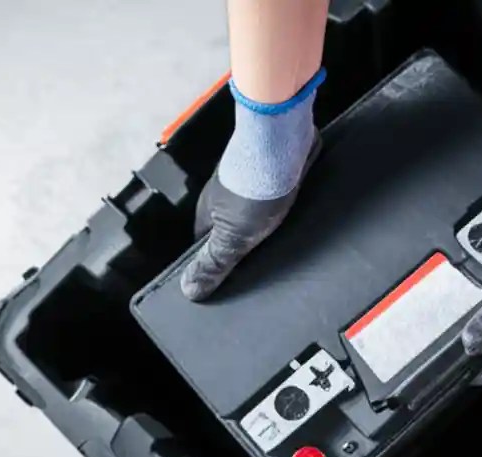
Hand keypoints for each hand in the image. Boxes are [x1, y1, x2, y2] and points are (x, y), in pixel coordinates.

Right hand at [180, 133, 320, 300]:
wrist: (280, 141)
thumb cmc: (255, 188)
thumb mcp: (233, 237)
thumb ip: (213, 262)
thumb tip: (189, 290)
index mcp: (209, 211)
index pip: (204, 244)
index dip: (214, 262)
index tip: (227, 280)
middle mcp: (226, 195)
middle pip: (228, 226)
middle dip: (240, 244)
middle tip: (258, 265)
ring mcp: (249, 181)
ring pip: (252, 211)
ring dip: (262, 225)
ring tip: (278, 244)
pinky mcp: (273, 170)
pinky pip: (274, 195)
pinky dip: (280, 208)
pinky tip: (292, 218)